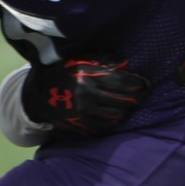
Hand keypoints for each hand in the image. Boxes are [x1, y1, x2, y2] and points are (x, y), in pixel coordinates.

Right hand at [22, 56, 149, 135]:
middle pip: (124, 100)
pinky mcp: (81, 125)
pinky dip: (115, 120)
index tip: (145, 83)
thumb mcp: (82, 59)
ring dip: (128, 110)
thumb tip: (126, 63)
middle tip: (144, 94)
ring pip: (117, 115)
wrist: (39, 94)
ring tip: (132, 103)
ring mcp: (83, 112)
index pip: (122, 82)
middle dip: (138, 98)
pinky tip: (119, 113)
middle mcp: (87, 95)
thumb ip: (105, 59)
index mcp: (88, 76)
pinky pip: (106, 126)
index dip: (138, 84)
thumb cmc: (64, 72)